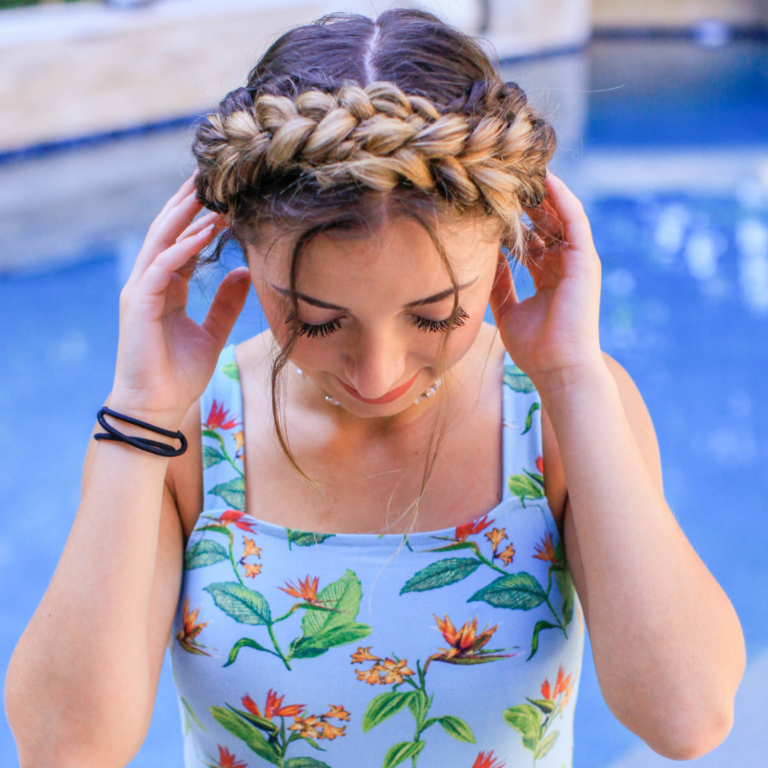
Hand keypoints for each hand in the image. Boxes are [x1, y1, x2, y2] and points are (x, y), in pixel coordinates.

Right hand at [110, 174, 250, 426]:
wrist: (158, 407)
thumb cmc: (180, 374)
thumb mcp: (212, 333)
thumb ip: (225, 303)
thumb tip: (244, 273)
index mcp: (165, 289)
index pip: (181, 243)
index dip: (200, 219)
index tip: (223, 198)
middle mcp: (149, 284)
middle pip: (167, 233)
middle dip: (187, 204)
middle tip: (210, 177)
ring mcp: (140, 292)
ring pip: (161, 242)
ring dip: (184, 216)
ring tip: (208, 193)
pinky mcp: (138, 304)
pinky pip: (161, 267)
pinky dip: (182, 248)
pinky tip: (203, 232)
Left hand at [489, 172, 603, 393]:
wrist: (559, 368)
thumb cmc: (534, 348)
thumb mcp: (507, 310)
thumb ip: (498, 283)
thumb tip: (482, 258)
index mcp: (548, 278)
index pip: (530, 241)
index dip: (512, 223)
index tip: (491, 205)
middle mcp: (564, 266)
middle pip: (544, 225)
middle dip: (524, 204)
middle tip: (502, 182)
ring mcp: (577, 261)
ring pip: (558, 217)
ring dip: (541, 195)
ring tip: (519, 172)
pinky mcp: (587, 259)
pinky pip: (575, 220)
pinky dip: (562, 198)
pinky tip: (546, 179)